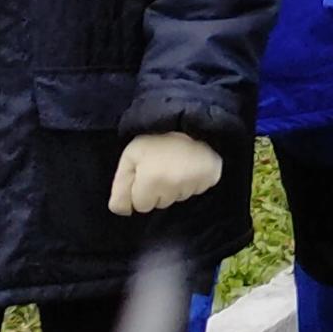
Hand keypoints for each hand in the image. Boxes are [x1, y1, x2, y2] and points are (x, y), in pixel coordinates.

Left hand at [107, 132, 221, 214]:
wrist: (191, 119)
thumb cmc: (156, 139)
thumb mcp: (130, 156)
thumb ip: (121, 187)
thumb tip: (125, 211)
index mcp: (151, 179)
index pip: (141, 206)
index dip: (140, 190)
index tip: (146, 172)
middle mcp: (174, 186)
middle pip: (159, 204)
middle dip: (157, 190)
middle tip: (162, 166)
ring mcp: (195, 184)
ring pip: (177, 198)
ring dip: (174, 186)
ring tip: (176, 163)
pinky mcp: (211, 179)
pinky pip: (195, 192)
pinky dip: (192, 182)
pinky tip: (190, 166)